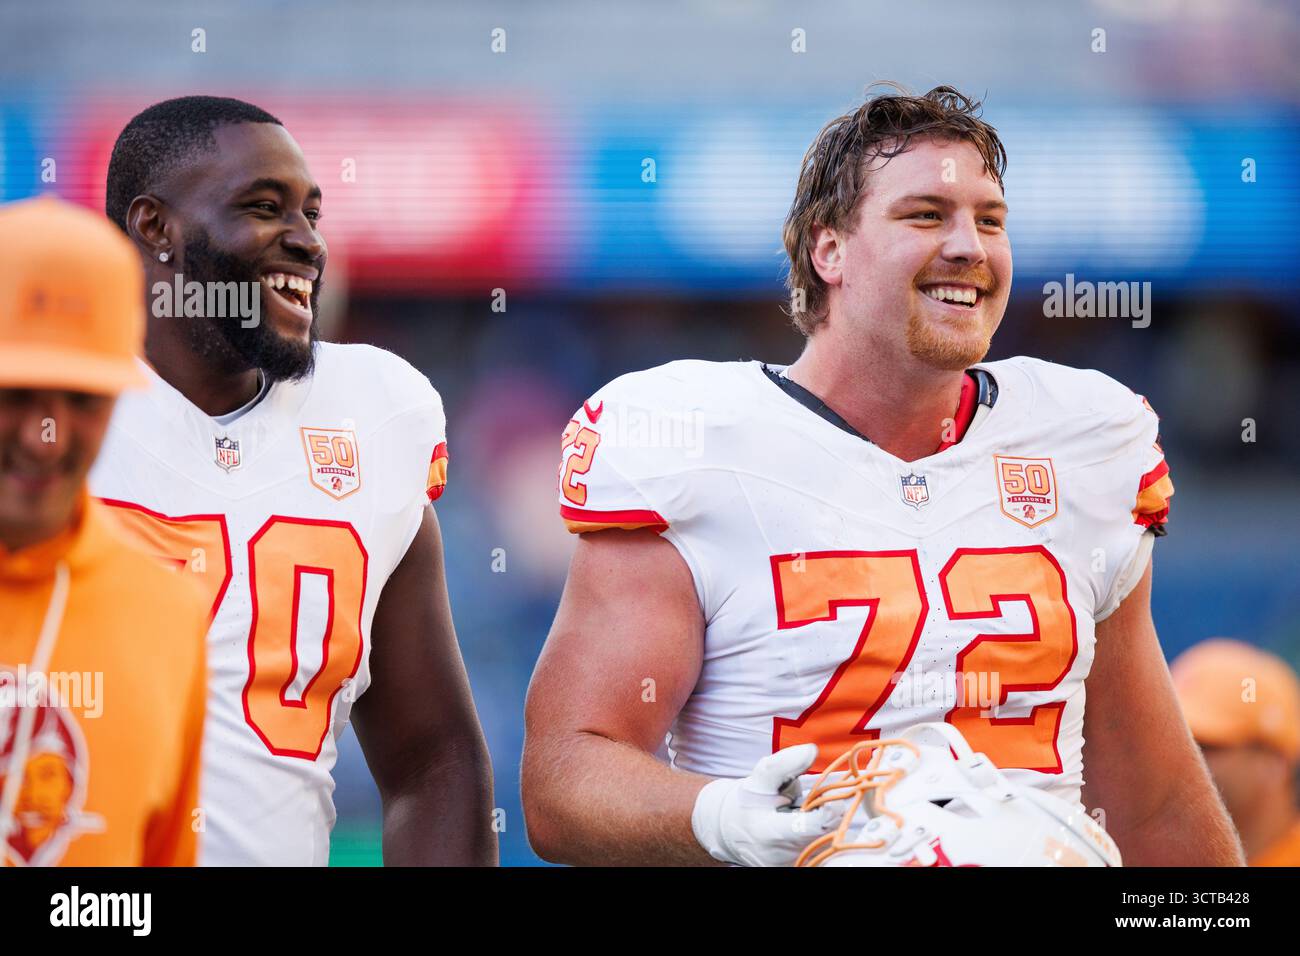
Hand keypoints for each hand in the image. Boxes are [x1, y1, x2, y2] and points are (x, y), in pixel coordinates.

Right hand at [691, 743, 843, 865]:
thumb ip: (785, 763)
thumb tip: (811, 750)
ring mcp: (788, 866)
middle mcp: (781, 856)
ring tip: (806, 820)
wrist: (729, 830)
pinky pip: (821, 854)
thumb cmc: (748, 800)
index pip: (816, 826)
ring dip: (825, 829)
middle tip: (815, 807)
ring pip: (826, 846)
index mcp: (770, 833)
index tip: (831, 798)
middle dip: (829, 817)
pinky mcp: (793, 871)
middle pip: (826, 836)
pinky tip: (806, 832)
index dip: (830, 809)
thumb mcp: (760, 777)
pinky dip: (819, 840)